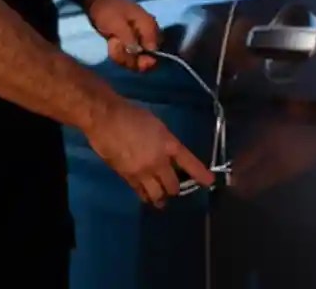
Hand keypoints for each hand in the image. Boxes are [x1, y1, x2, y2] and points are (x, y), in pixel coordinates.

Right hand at [85, 96, 213, 207]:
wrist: (106, 118)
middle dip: (175, 188)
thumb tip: (165, 154)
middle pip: (172, 185)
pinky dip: (144, 194)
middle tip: (175, 189)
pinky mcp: (126, 177)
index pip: (189, 162)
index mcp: (168, 144)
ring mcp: (142, 171)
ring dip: (160, 197)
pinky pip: (139, 191)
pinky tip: (145, 195)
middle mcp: (158, 161)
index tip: (209, 182)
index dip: (200, 174)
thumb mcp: (156, 125)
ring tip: (161, 200)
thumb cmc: (131, 115)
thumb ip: (164, 142)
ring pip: (156, 194)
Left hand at [88, 0, 159, 71]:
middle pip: (147, 58)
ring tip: (112, 41)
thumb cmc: (107, 10)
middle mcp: (148, 34)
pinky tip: (112, 43)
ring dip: (121, 55)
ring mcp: (140, 39)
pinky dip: (119, 53)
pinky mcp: (132, 43)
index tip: (127, 53)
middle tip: (114, 46)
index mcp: (149, 26)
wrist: (97, 1)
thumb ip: (129, 39)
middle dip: (129, 58)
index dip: (143, 58)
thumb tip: (139, 52)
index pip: (155, 50)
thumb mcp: (116, 24)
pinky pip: (130, 57)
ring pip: (137, 59)